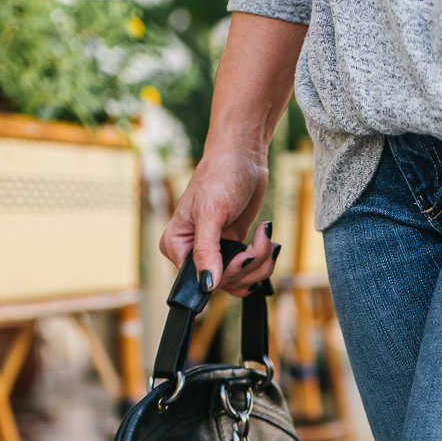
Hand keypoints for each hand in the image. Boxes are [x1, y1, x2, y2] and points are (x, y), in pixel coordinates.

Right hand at [159, 145, 277, 296]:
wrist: (242, 156)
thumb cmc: (220, 175)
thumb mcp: (211, 212)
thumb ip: (206, 251)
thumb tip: (207, 284)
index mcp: (176, 245)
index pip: (198, 281)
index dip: (225, 275)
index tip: (243, 256)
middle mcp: (192, 253)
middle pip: (223, 284)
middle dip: (248, 266)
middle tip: (258, 242)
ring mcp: (215, 253)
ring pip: (240, 281)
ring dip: (260, 263)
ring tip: (264, 236)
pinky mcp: (234, 250)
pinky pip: (250, 271)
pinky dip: (263, 259)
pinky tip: (265, 237)